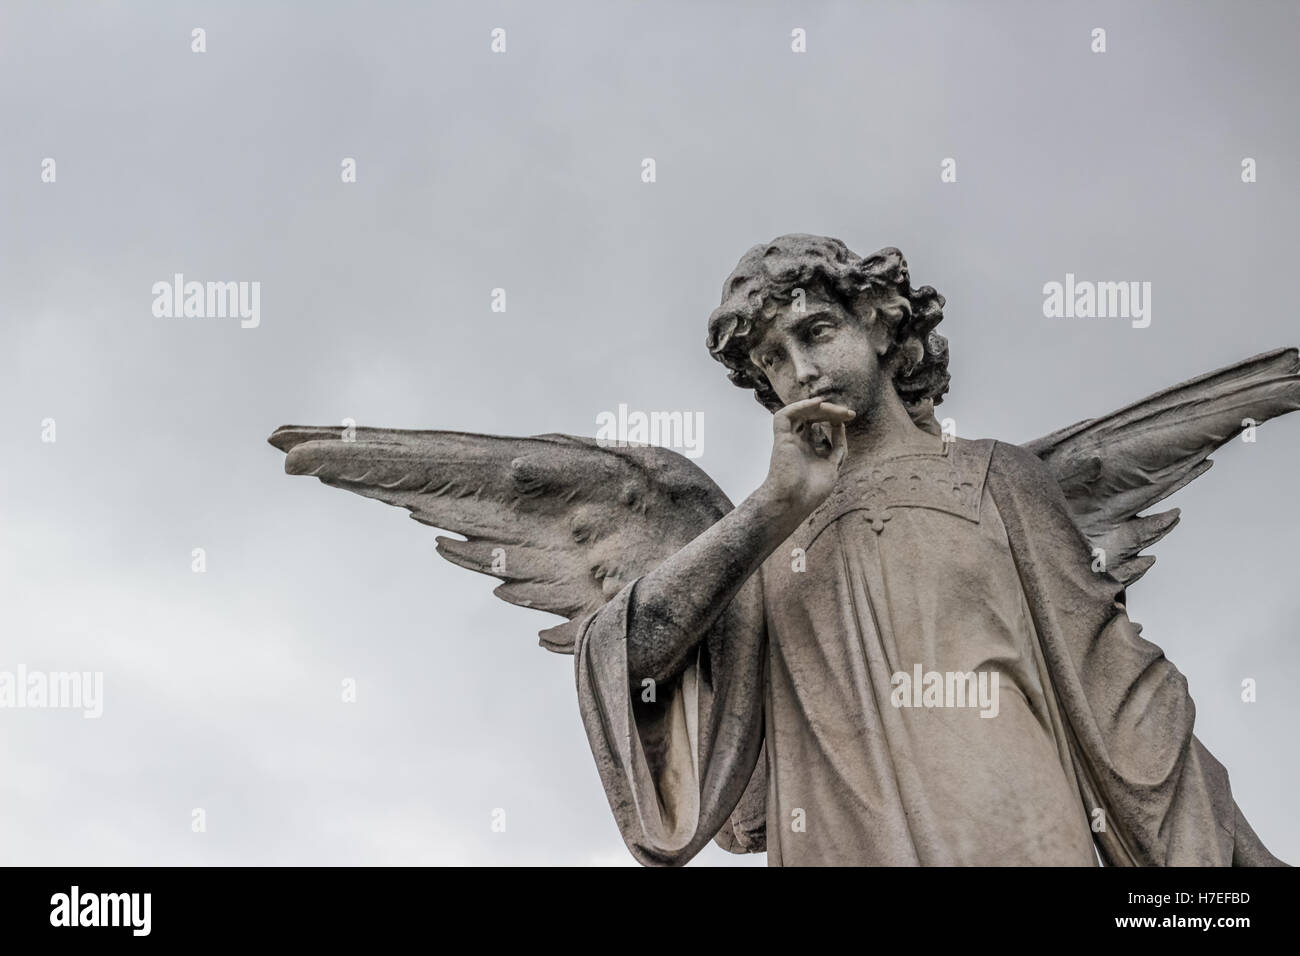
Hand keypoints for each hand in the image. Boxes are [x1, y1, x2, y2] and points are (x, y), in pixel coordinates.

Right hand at [760, 397, 853, 517]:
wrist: (794, 503)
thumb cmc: (811, 491)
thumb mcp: (833, 466)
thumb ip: (838, 447)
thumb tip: (841, 426)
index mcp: (807, 448)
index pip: (819, 425)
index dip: (835, 418)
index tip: (850, 416)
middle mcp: (797, 442)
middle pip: (812, 416)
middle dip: (831, 411)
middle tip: (848, 413)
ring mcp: (788, 439)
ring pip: (801, 412)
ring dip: (821, 408)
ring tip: (839, 411)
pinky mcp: (780, 438)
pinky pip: (786, 415)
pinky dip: (801, 405)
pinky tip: (818, 403)